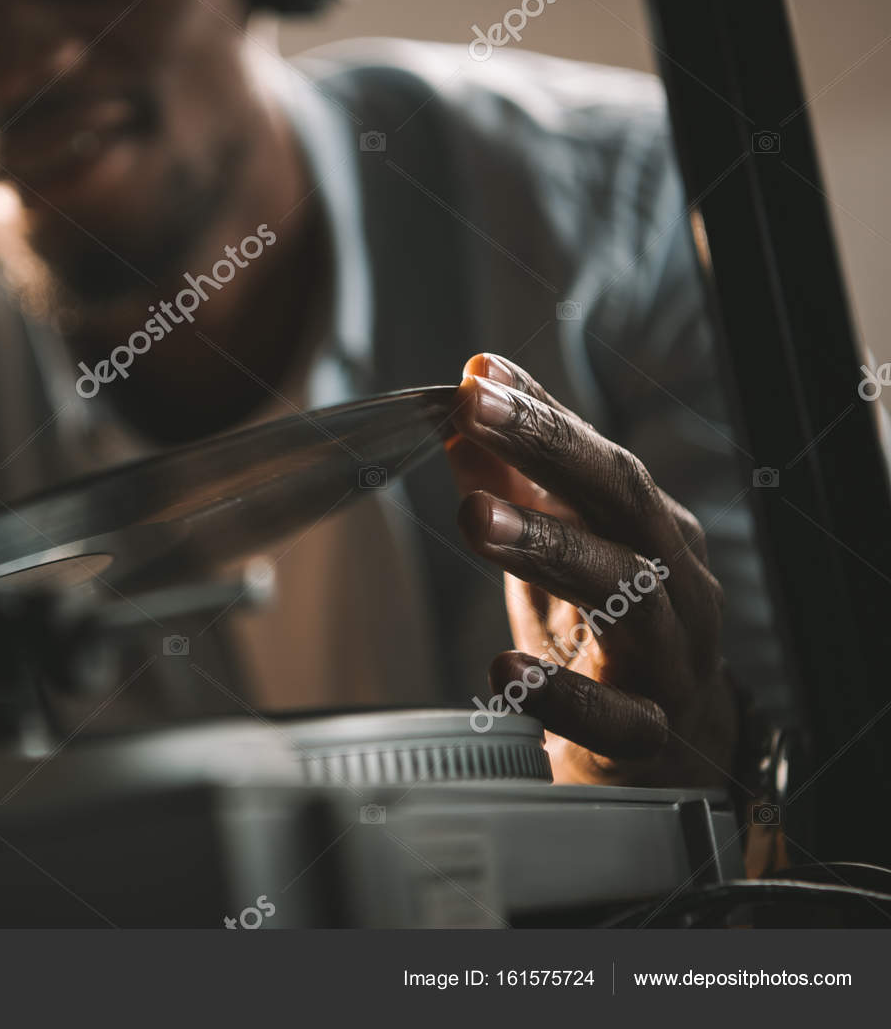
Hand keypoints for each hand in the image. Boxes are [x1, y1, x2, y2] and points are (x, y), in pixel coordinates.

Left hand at [447, 352, 736, 786]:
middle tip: (472, 412)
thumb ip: (515, 481)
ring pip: (628, 594)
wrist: (668, 756)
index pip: (599, 458)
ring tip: (477, 517)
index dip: (538, 414)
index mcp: (650, 530)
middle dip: (548, 449)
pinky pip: (616, 715)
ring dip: (550, 548)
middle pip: (623, 501)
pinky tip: (505, 670)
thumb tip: (460, 402)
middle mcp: (674, 582)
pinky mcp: (648, 737)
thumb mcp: (559, 554)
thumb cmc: (608, 640)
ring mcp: (670, 660)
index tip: (474, 378)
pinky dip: (561, 692)